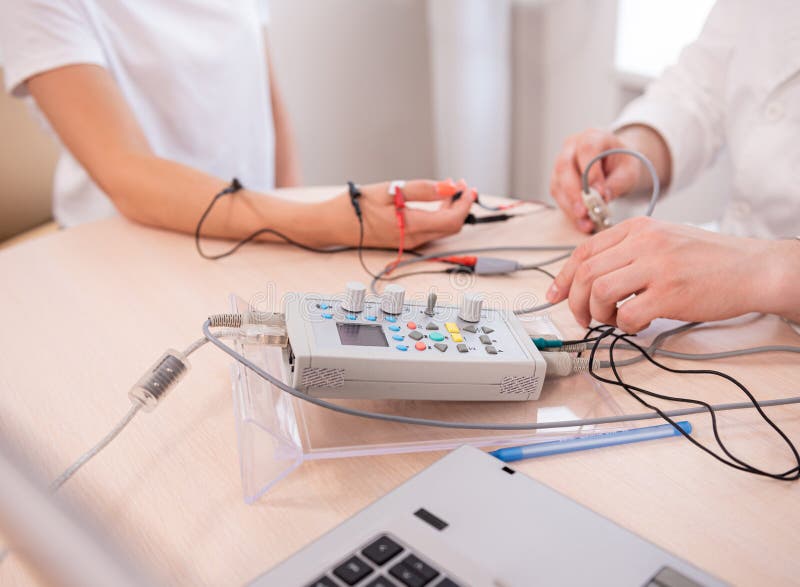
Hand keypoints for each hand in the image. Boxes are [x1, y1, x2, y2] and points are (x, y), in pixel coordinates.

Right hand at [325, 180, 474, 247]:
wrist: (333, 224)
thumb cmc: (356, 206)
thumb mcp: (391, 190)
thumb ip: (423, 190)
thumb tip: (449, 187)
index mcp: (411, 227)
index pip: (453, 220)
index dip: (465, 203)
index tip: (468, 187)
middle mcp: (414, 240)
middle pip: (451, 227)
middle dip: (460, 206)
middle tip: (460, 185)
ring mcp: (409, 243)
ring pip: (441, 230)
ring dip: (450, 211)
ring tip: (448, 190)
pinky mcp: (405, 242)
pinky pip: (430, 231)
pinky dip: (438, 216)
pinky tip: (435, 203)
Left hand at [545, 217, 784, 332]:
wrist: (752, 268)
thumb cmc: (708, 259)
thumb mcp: (663, 239)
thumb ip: (628, 252)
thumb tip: (589, 278)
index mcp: (638, 227)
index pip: (584, 250)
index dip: (563, 277)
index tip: (555, 295)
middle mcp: (645, 242)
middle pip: (587, 273)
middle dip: (576, 302)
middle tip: (583, 318)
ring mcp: (657, 267)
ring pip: (600, 293)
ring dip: (598, 314)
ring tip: (612, 320)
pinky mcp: (670, 294)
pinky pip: (627, 315)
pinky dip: (624, 326)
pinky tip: (638, 324)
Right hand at [549, 128, 642, 232]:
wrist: (614, 166)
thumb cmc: (621, 164)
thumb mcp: (628, 170)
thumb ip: (617, 182)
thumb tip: (602, 198)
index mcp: (592, 136)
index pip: (586, 149)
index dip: (591, 171)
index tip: (600, 193)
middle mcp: (571, 147)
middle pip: (564, 166)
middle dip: (573, 192)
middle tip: (584, 211)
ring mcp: (561, 163)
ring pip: (557, 183)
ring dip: (570, 206)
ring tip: (585, 223)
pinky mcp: (557, 180)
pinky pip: (558, 195)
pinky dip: (569, 211)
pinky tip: (582, 222)